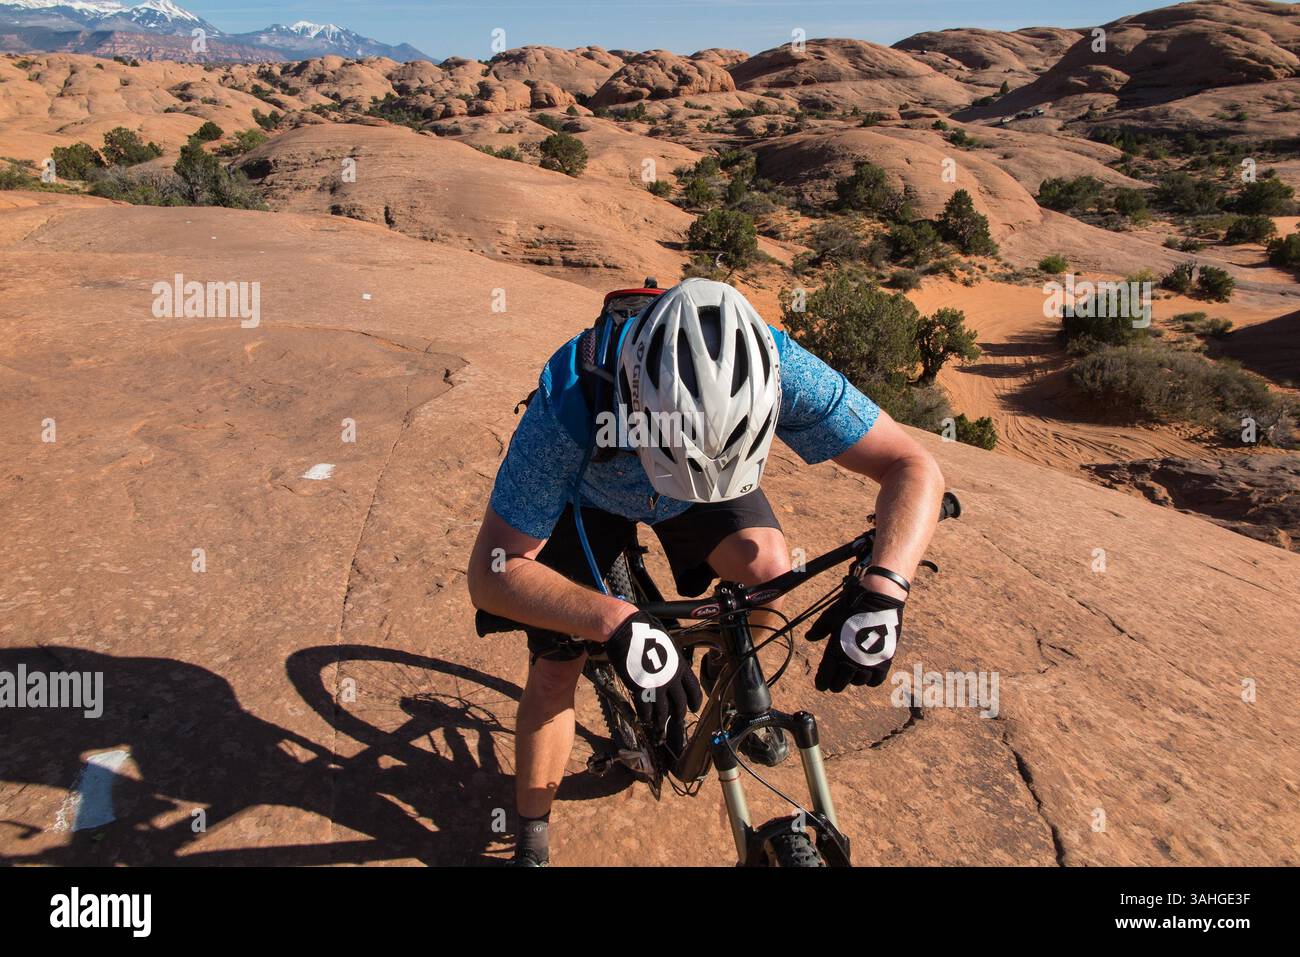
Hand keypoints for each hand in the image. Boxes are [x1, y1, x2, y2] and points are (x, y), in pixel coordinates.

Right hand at [604, 611, 701, 753]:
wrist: (626, 630)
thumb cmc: (644, 631)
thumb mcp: (666, 644)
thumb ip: (671, 659)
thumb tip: (672, 665)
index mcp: (680, 666)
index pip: (693, 690)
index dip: (694, 702)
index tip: (693, 708)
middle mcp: (671, 678)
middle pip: (679, 705)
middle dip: (678, 716)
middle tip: (675, 722)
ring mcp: (656, 685)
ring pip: (663, 712)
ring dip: (661, 721)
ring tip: (658, 726)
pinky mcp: (640, 689)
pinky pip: (645, 710)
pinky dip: (646, 717)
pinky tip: (644, 719)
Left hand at [805, 576, 904, 692]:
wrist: (878, 598)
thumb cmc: (851, 605)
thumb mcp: (830, 616)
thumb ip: (819, 630)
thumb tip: (809, 638)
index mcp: (835, 651)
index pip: (825, 678)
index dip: (822, 683)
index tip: (821, 684)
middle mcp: (851, 661)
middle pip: (839, 684)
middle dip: (835, 683)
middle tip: (834, 681)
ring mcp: (869, 662)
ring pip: (857, 682)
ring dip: (852, 679)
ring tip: (851, 672)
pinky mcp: (884, 660)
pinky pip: (875, 681)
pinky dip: (870, 679)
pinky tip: (866, 672)